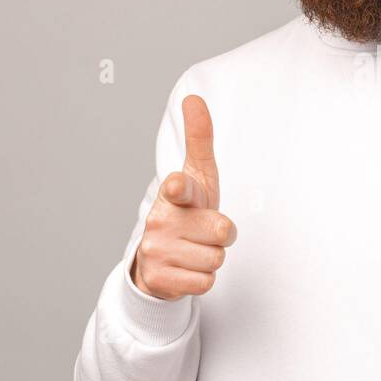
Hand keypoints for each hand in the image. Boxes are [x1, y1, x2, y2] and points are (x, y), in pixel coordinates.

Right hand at [131, 95, 236, 299]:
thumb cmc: (188, 211)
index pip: (180, 187)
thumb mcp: (197, 177)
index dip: (182, 188)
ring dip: (212, 258)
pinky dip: (203, 279)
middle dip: (222, 236)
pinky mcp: (160, 279)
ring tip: (194, 249)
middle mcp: (161, 219)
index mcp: (174, 193)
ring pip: (217, 259)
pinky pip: (206, 282)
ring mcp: (157, 249)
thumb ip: (199, 139)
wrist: (158, 259)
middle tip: (204, 231)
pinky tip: (187, 269)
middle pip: (223, 232)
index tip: (178, 185)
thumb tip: (194, 98)